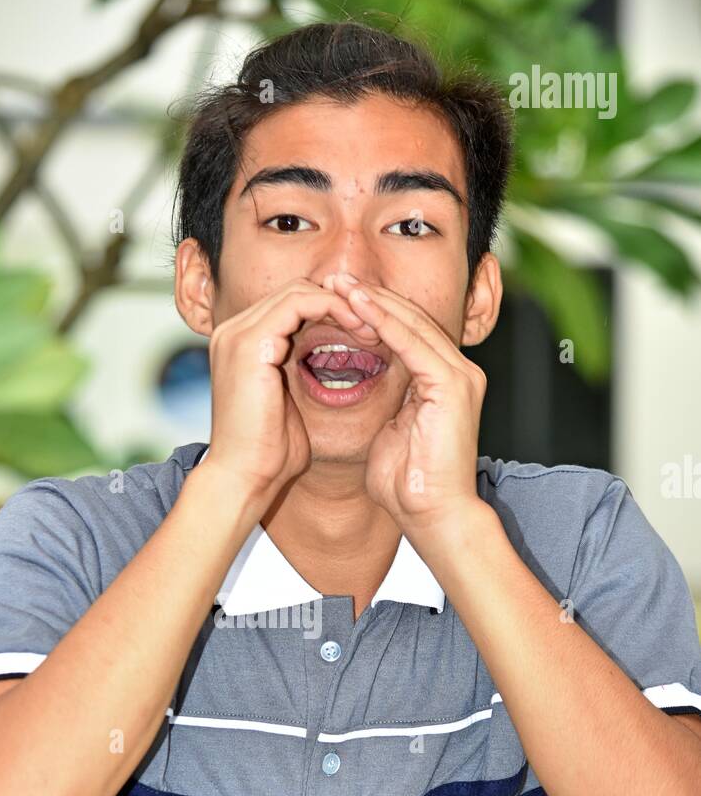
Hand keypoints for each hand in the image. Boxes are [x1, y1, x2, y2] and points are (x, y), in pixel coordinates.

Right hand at [205, 277, 381, 512]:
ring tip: (371, 328)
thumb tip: (332, 366)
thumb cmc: (269, 454)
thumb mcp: (288, 402)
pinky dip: (333, 309)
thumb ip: (300, 374)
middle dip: (340, 304)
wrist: (244, 479)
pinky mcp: (250, 343)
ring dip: (342, 305)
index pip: (289, 306)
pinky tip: (359, 330)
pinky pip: (299, 303)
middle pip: (294, 292)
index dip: (331, 312)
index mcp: (240, 345)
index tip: (366, 332)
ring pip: (299, 291)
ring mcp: (237, 334)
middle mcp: (232, 332)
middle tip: (375, 326)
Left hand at [331, 276, 487, 542]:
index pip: (407, 334)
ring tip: (339, 284)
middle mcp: (459, 372)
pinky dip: (383, 321)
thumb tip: (362, 386)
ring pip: (413, 323)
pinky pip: (412, 342)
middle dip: (370, 298)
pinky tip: (356, 306)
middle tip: (334, 278)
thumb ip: (385, 402)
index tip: (336, 300)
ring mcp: (460, 375)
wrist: (434, 517)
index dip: (372, 314)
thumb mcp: (389, 431)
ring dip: (373, 301)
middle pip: (412, 319)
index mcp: (444, 383)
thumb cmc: (410, 487)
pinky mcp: (453, 384)